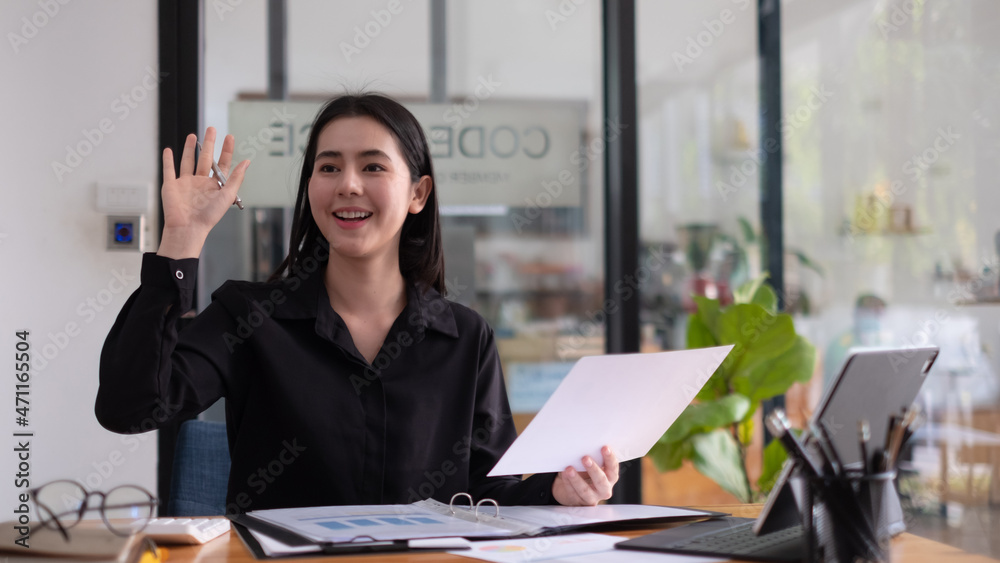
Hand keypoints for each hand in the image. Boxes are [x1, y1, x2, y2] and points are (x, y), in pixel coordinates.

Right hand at [157, 127, 249, 258]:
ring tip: (193, 135)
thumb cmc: (209, 216)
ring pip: (187, 161)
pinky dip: (168, 160)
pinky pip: (169, 169)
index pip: (222, 163)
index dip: (226, 150)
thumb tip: (247, 162)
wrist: (188, 227)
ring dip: (189, 148)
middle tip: (211, 129)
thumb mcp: (228, 195)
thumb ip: (236, 178)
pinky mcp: (171, 185)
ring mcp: (185, 183)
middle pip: (205, 158)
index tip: (229, 137)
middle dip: (209, 143)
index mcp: (214, 185)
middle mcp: (200, 182)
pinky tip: (169, 150)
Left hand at [552, 446, 618, 505]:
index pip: (613, 468)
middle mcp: (604, 489)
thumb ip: (592, 457)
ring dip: (577, 479)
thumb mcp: (590, 464)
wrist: (571, 487)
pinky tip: (564, 474)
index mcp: (610, 477)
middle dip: (593, 469)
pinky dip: (568, 483)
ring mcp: (593, 498)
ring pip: (585, 490)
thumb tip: (584, 445)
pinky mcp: (580, 503)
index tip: (604, 448)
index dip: (609, 458)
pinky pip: (573, 493)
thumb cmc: (583, 471)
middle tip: (585, 458)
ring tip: (569, 469)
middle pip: (601, 481)